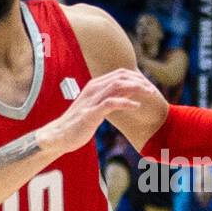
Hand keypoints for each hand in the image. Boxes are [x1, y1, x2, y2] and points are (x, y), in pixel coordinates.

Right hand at [45, 69, 160, 155]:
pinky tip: (136, 107)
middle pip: (122, 76)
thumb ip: (106, 100)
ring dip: (137, 89)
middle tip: (153, 91)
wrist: (58, 136)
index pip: (120, 73)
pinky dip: (126, 103)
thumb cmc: (77, 124)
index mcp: (94, 86)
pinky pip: (111, 103)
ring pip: (118, 85)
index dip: (137, 78)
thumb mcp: (93, 107)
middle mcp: (93, 89)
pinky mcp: (90, 113)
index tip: (149, 87)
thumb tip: (122, 97)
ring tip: (150, 95)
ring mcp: (91, 100)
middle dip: (141, 81)